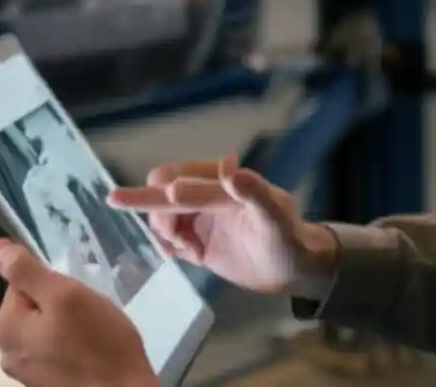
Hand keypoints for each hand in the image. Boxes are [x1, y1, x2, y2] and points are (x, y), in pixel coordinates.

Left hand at [0, 239, 157, 386]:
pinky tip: (91, 349)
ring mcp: (26, 370)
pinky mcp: (46, 381)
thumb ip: (28, 271)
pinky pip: (56, 347)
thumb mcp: (66, 296)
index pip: (22, 280)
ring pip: (46, 325)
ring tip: (93, 331)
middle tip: (89, 313)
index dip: (52, 281)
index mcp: (5, 326)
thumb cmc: (99, 344)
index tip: (75, 295)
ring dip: (68, 322)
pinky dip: (72, 343)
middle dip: (60, 302)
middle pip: (33, 304)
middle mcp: (7, 351)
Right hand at [109, 155, 338, 298]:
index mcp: (222, 180)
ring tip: (193, 251)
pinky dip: (167, 245)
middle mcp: (206, 193)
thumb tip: (227, 165)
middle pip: (159, 192)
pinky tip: (190, 254)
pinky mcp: (196, 240)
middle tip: (178, 240)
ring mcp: (199, 217)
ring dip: (166, 234)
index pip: (179, 178)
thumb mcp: (275, 217)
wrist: (292, 270)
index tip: (143, 211)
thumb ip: (253, 192)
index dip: (157, 195)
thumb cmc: (288, 239)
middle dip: (160, 216)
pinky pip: (166, 236)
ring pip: (161, 215)